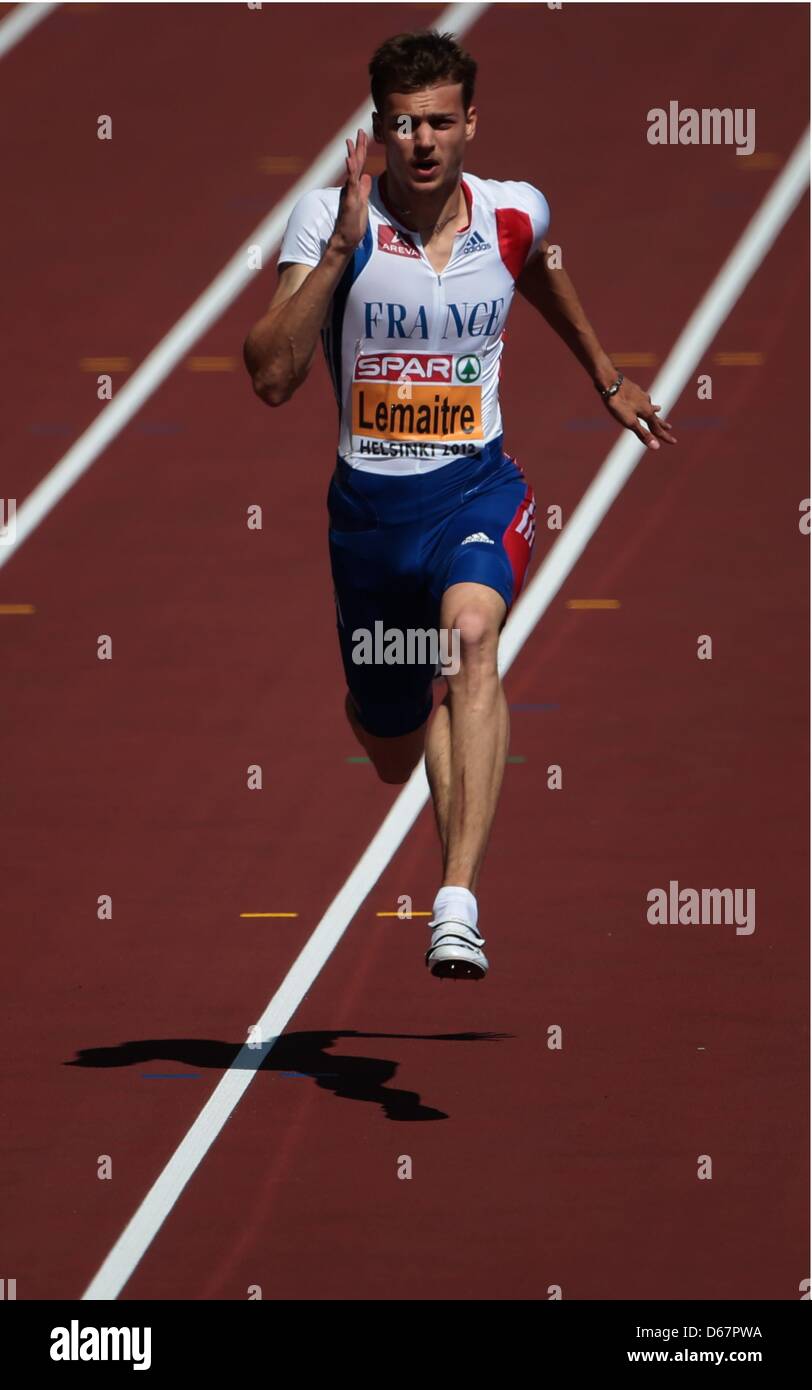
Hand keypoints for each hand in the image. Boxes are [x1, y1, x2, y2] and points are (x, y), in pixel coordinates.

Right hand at [330, 129, 371, 255]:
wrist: (346, 239)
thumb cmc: (354, 224)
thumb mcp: (363, 203)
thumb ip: (364, 190)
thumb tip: (368, 177)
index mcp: (355, 187)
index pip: (360, 166)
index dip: (361, 151)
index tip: (362, 137)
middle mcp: (351, 187)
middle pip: (356, 163)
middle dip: (358, 147)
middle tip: (359, 132)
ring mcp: (350, 193)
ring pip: (352, 170)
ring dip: (353, 155)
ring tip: (351, 141)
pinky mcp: (349, 200)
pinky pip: (351, 183)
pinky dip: (351, 171)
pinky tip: (350, 160)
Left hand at [601, 376, 677, 450]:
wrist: (609, 381)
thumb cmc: (619, 404)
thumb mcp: (630, 422)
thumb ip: (643, 434)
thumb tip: (656, 447)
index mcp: (647, 412)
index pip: (657, 428)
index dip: (665, 436)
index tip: (674, 442)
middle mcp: (646, 403)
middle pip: (655, 416)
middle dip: (661, 423)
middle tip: (669, 427)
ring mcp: (640, 395)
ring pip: (649, 404)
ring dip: (654, 410)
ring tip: (659, 409)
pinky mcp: (633, 389)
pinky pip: (642, 397)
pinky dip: (644, 401)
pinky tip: (641, 397)